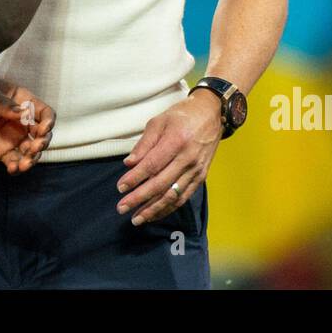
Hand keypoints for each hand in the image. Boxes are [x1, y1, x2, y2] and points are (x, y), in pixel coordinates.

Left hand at [0, 72, 54, 173]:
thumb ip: (3, 105)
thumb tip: (23, 114)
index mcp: (22, 101)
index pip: (44, 113)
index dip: (48, 122)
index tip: (42, 129)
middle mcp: (21, 120)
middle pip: (41, 134)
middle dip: (42, 143)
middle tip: (34, 147)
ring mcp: (12, 136)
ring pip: (30, 150)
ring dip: (32, 158)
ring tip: (24, 163)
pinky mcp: (0, 149)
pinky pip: (14, 160)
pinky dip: (16, 166)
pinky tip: (13, 168)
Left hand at [117, 91, 220, 224]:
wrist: (211, 114)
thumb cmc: (181, 115)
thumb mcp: (159, 121)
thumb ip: (144, 144)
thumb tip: (129, 163)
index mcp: (176, 140)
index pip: (152, 165)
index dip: (135, 178)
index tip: (120, 188)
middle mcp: (188, 158)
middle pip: (160, 184)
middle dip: (139, 198)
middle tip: (122, 208)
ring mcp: (196, 169)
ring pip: (172, 195)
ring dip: (153, 209)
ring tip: (136, 218)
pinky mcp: (201, 177)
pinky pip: (183, 197)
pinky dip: (168, 208)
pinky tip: (154, 214)